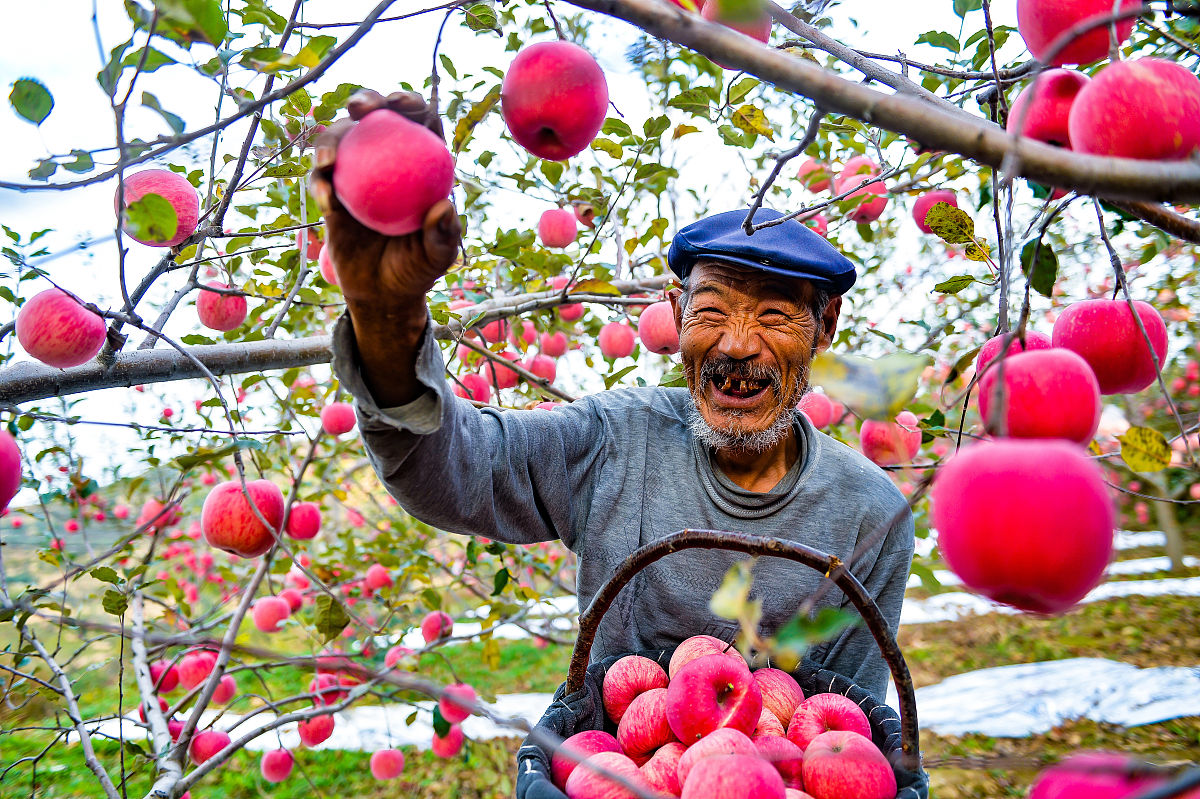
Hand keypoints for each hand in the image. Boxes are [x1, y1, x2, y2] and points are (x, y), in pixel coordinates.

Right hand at [310, 90, 462, 304]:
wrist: (381, 293)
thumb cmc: (416, 270)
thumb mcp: (437, 257)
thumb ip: (443, 234)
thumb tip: (444, 206)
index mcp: (420, 165)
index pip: (419, 123)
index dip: (411, 103)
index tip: (403, 105)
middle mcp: (387, 162)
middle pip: (375, 118)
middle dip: (366, 98)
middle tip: (359, 108)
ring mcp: (356, 175)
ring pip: (340, 141)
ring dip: (330, 139)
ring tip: (328, 161)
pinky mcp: (331, 194)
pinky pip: (320, 180)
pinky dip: (319, 184)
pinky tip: (325, 198)